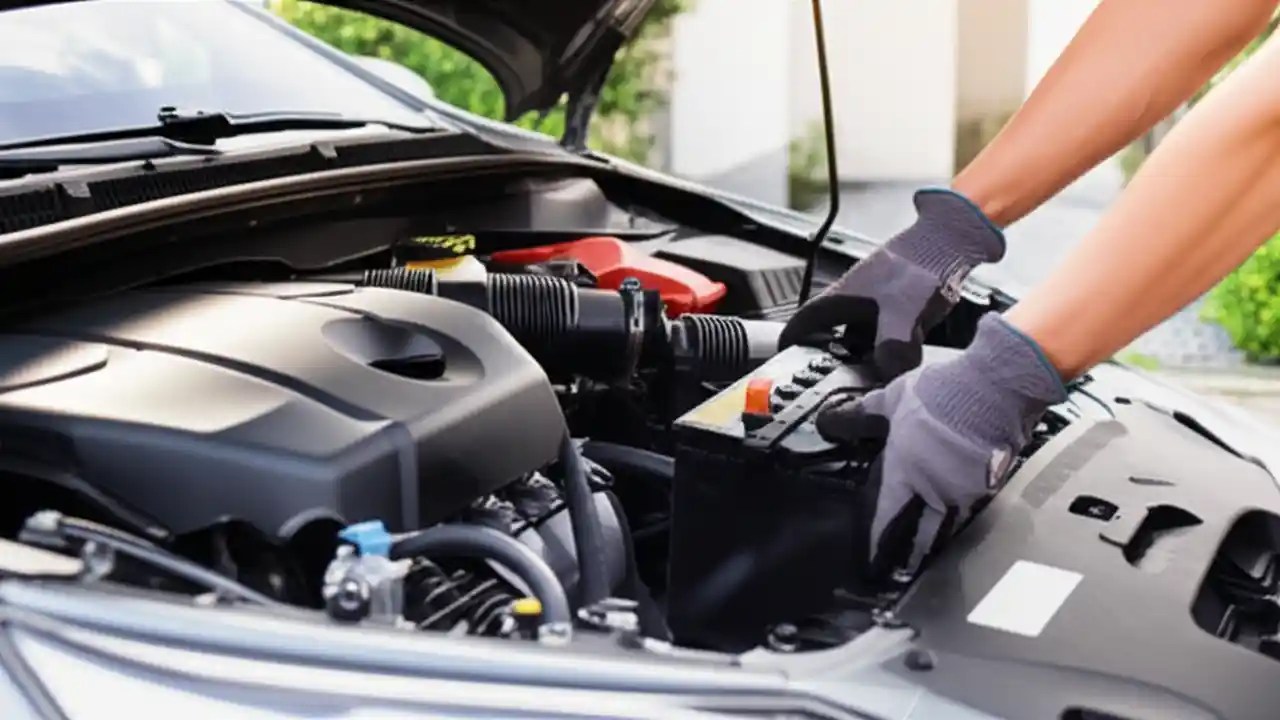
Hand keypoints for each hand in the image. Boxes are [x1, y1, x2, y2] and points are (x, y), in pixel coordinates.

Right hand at [779, 189, 1004, 379]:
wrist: (949, 244)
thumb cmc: (919, 266)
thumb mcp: (903, 312)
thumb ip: (894, 347)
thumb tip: (889, 378)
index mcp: (840, 298)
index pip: (802, 324)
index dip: (791, 346)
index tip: (786, 368)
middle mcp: (850, 303)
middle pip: (826, 337)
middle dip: (827, 362)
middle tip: (830, 388)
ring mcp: (871, 307)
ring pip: (854, 340)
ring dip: (856, 360)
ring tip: (863, 385)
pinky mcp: (892, 312)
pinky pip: (877, 339)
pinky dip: (880, 354)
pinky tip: (893, 368)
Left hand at [816, 313, 1065, 573]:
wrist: (995, 385)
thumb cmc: (943, 390)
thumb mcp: (894, 397)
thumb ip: (865, 412)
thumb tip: (833, 419)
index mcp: (906, 472)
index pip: (888, 515)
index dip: (878, 538)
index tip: (873, 560)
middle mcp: (936, 488)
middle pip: (924, 532)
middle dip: (915, 551)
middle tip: (908, 566)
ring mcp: (966, 489)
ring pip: (951, 522)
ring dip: (942, 537)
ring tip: (934, 550)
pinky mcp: (992, 481)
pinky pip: (975, 504)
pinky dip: (967, 510)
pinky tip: (965, 509)